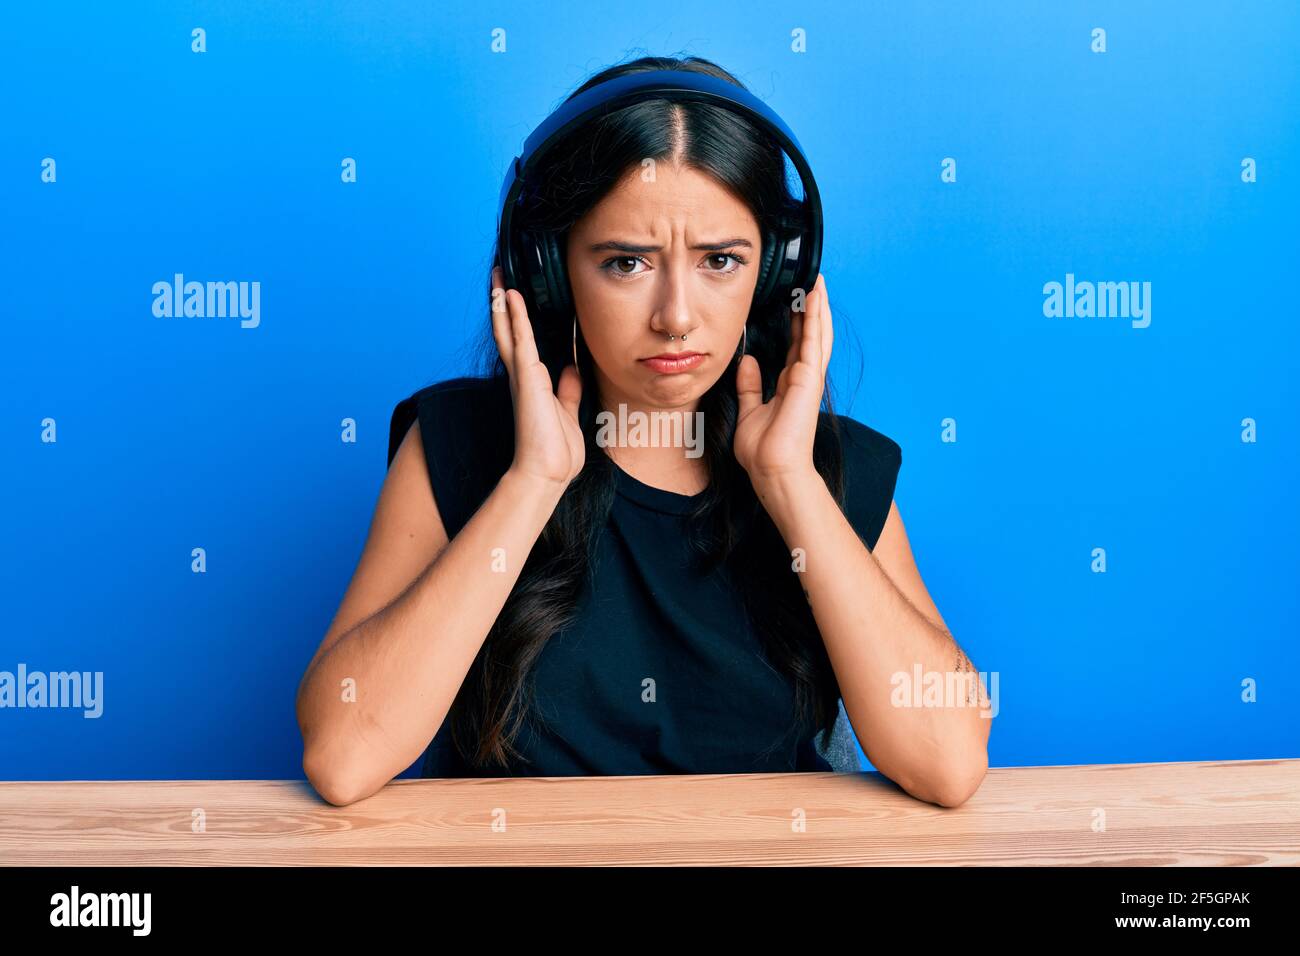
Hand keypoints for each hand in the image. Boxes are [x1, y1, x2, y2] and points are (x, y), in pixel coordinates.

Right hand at [491, 265, 584, 487]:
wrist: (547, 473)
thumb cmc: (556, 451)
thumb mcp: (567, 411)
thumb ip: (568, 389)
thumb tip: (571, 368)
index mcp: (531, 384)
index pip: (520, 343)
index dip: (515, 319)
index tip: (512, 296)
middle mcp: (522, 376)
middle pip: (508, 331)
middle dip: (503, 304)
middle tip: (498, 277)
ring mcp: (521, 376)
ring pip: (509, 330)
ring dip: (503, 303)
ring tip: (498, 277)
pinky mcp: (526, 378)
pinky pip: (520, 339)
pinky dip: (515, 316)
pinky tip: (510, 295)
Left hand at [734, 273, 832, 487]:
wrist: (772, 470)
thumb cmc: (763, 450)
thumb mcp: (749, 411)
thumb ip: (750, 386)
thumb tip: (748, 361)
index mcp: (791, 384)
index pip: (796, 345)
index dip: (797, 322)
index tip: (794, 300)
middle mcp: (803, 378)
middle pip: (811, 335)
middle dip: (811, 308)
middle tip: (810, 281)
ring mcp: (809, 378)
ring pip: (817, 333)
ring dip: (818, 306)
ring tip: (817, 280)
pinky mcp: (810, 378)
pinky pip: (813, 341)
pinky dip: (815, 317)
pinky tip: (814, 297)